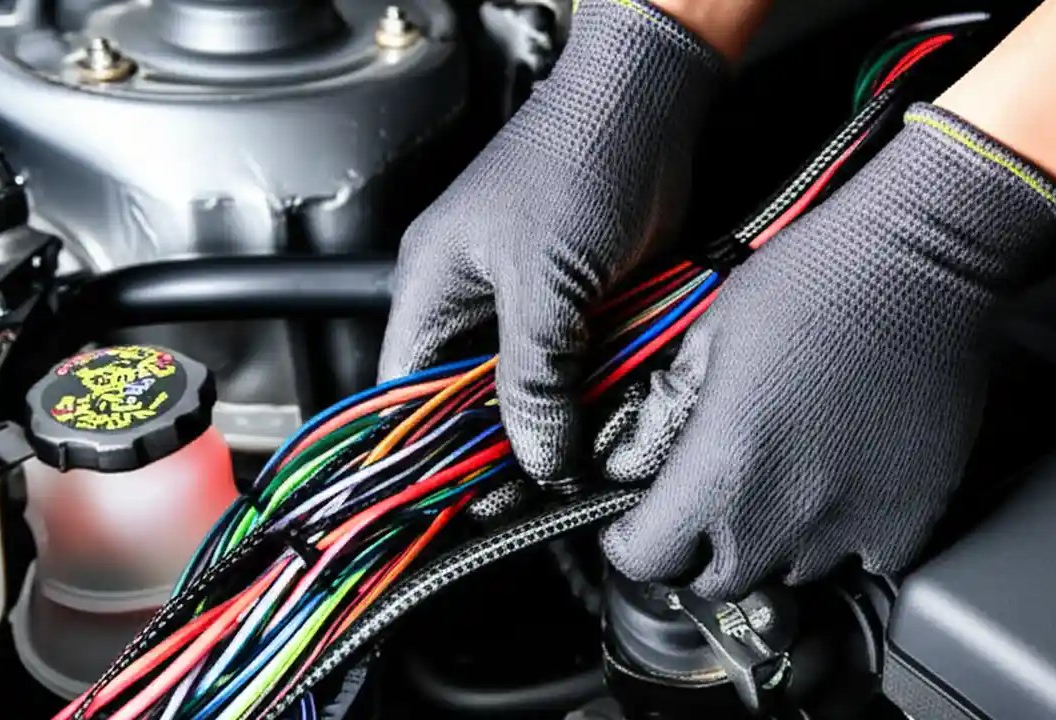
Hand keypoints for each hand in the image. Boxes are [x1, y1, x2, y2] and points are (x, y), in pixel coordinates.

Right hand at [379, 0, 723, 486]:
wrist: (649, 109)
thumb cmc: (578, 159)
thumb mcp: (545, 280)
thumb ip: (533, 376)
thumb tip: (534, 456)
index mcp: (433, 288)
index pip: (406, 392)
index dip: (429, 450)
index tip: (462, 498)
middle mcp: (473, 302)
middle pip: (468, 403)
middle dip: (500, 446)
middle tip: (533, 491)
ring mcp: (527, 305)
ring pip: (527, 392)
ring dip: (552, 425)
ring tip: (575, 464)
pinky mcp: (577, 307)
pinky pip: (572, 371)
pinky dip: (587, 398)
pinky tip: (605, 422)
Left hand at [598, 104, 1055, 599]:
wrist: (922, 267)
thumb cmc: (816, 281)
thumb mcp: (709, 332)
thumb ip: (665, 411)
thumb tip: (635, 457)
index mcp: (718, 471)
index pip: (648, 560)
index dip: (636, 542)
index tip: (641, 524)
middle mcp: (780, 519)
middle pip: (718, 582)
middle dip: (702, 551)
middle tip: (712, 503)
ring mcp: (848, 529)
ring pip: (790, 575)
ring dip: (775, 543)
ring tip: (786, 482)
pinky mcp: (908, 523)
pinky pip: (862, 564)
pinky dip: (844, 541)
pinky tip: (842, 488)